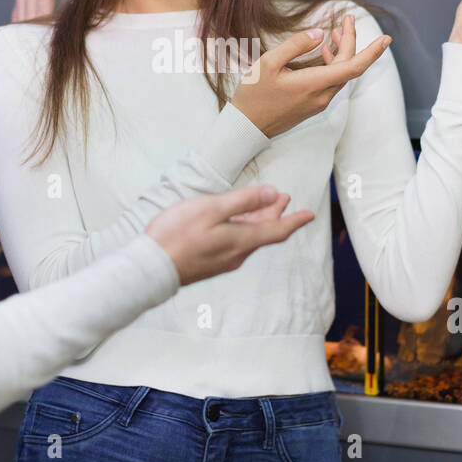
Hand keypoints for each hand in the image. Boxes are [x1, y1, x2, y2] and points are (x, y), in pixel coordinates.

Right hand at [145, 184, 314, 285]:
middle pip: (264, 233)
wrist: (150, 268)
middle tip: (285, 198)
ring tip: (265, 206)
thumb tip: (272, 194)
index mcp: (242, 240)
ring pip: (250, 238)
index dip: (296, 220)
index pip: (277, 230)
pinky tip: (237, 223)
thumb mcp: (212, 209)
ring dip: (260, 220)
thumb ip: (244, 201)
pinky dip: (244, 229)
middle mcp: (237, 254)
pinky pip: (236, 243)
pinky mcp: (210, 263)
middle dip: (276, 214)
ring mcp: (223, 260)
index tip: (311, 213)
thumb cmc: (177, 234)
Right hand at [231, 14, 390, 137]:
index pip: (353, 66)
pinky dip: (332, 65)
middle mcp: (322, 95)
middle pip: (348, 66)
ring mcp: (318, 102)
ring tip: (335, 33)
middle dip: (350, 41)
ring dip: (342, 53)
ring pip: (340, 74)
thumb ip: (295, 46)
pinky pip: (331, 82)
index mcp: (314, 84)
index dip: (372, 51)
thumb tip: (318, 33)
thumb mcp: (268, 63)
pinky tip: (323, 53)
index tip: (386, 39)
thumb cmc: (254, 95)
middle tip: (345, 20)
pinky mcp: (313, 105)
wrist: (246, 127)